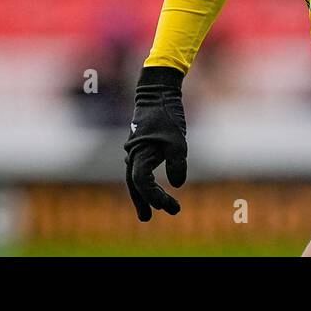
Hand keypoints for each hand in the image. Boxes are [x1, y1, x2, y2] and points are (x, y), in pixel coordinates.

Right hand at [123, 66, 187, 220]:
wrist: (157, 93)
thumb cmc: (167, 115)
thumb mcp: (178, 139)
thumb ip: (177, 163)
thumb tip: (177, 185)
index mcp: (140, 154)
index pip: (143, 183)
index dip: (155, 197)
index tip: (170, 207)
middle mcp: (133, 154)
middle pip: (134, 184)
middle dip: (143, 201)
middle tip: (148, 218)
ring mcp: (134, 150)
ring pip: (134, 177)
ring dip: (142, 193)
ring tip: (149, 210)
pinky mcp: (139, 145)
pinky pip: (138, 168)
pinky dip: (143, 180)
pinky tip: (149, 186)